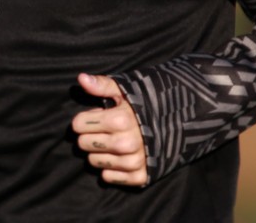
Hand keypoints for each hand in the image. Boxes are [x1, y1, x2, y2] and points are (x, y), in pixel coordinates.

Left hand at [72, 72, 147, 186]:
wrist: (177, 125)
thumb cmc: (142, 105)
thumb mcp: (123, 90)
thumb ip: (101, 85)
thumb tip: (81, 78)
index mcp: (120, 120)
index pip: (78, 125)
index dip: (83, 119)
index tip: (95, 117)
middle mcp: (127, 143)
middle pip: (84, 144)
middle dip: (88, 136)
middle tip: (102, 131)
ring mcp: (134, 161)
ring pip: (94, 162)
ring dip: (96, 153)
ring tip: (109, 143)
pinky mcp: (140, 176)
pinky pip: (109, 178)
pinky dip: (108, 170)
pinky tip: (115, 158)